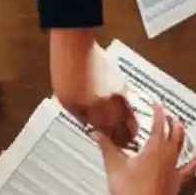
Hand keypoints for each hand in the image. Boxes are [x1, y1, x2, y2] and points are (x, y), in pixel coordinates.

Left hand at [50, 29, 137, 147]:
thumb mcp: (66, 99)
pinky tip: (120, 110)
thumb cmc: (66, 70)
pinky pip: (126, 100)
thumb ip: (81, 116)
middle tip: (126, 143)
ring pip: (129, 112)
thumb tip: (90, 126)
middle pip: (126, 125)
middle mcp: (113, 101)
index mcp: (98, 109)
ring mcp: (119, 90)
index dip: (115, 144)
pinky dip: (125, 109)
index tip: (116, 150)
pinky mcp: (119, 80)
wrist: (74, 44)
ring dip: (128, 123)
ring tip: (127, 130)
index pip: (111, 134)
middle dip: (127, 136)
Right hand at [94, 104, 195, 194]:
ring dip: (181, 133)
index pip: (159, 123)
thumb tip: (96, 132)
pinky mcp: (176, 183)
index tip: (155, 102)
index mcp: (154, 149)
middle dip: (170, 120)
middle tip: (164, 113)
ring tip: (179, 125)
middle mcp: (168, 157)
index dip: (158, 111)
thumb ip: (106, 147)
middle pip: (174, 132)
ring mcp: (175, 170)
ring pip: (183, 146)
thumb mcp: (113, 168)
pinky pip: (190, 168)